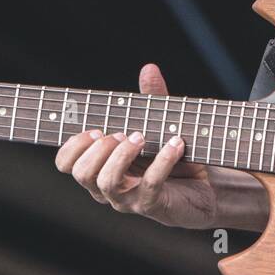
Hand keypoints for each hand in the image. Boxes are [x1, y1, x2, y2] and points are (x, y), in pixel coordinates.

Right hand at [55, 63, 266, 230]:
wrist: (208, 188)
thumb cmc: (176, 159)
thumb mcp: (162, 125)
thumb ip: (152, 99)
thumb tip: (149, 68)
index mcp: (101, 168)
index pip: (66, 164)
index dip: (72, 145)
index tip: (95, 129)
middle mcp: (109, 188)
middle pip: (82, 173)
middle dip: (96, 148)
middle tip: (119, 133)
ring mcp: (130, 200)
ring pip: (106, 183)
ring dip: (121, 155)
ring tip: (140, 137)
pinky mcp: (154, 206)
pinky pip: (150, 186)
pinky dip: (162, 161)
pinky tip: (175, 144)